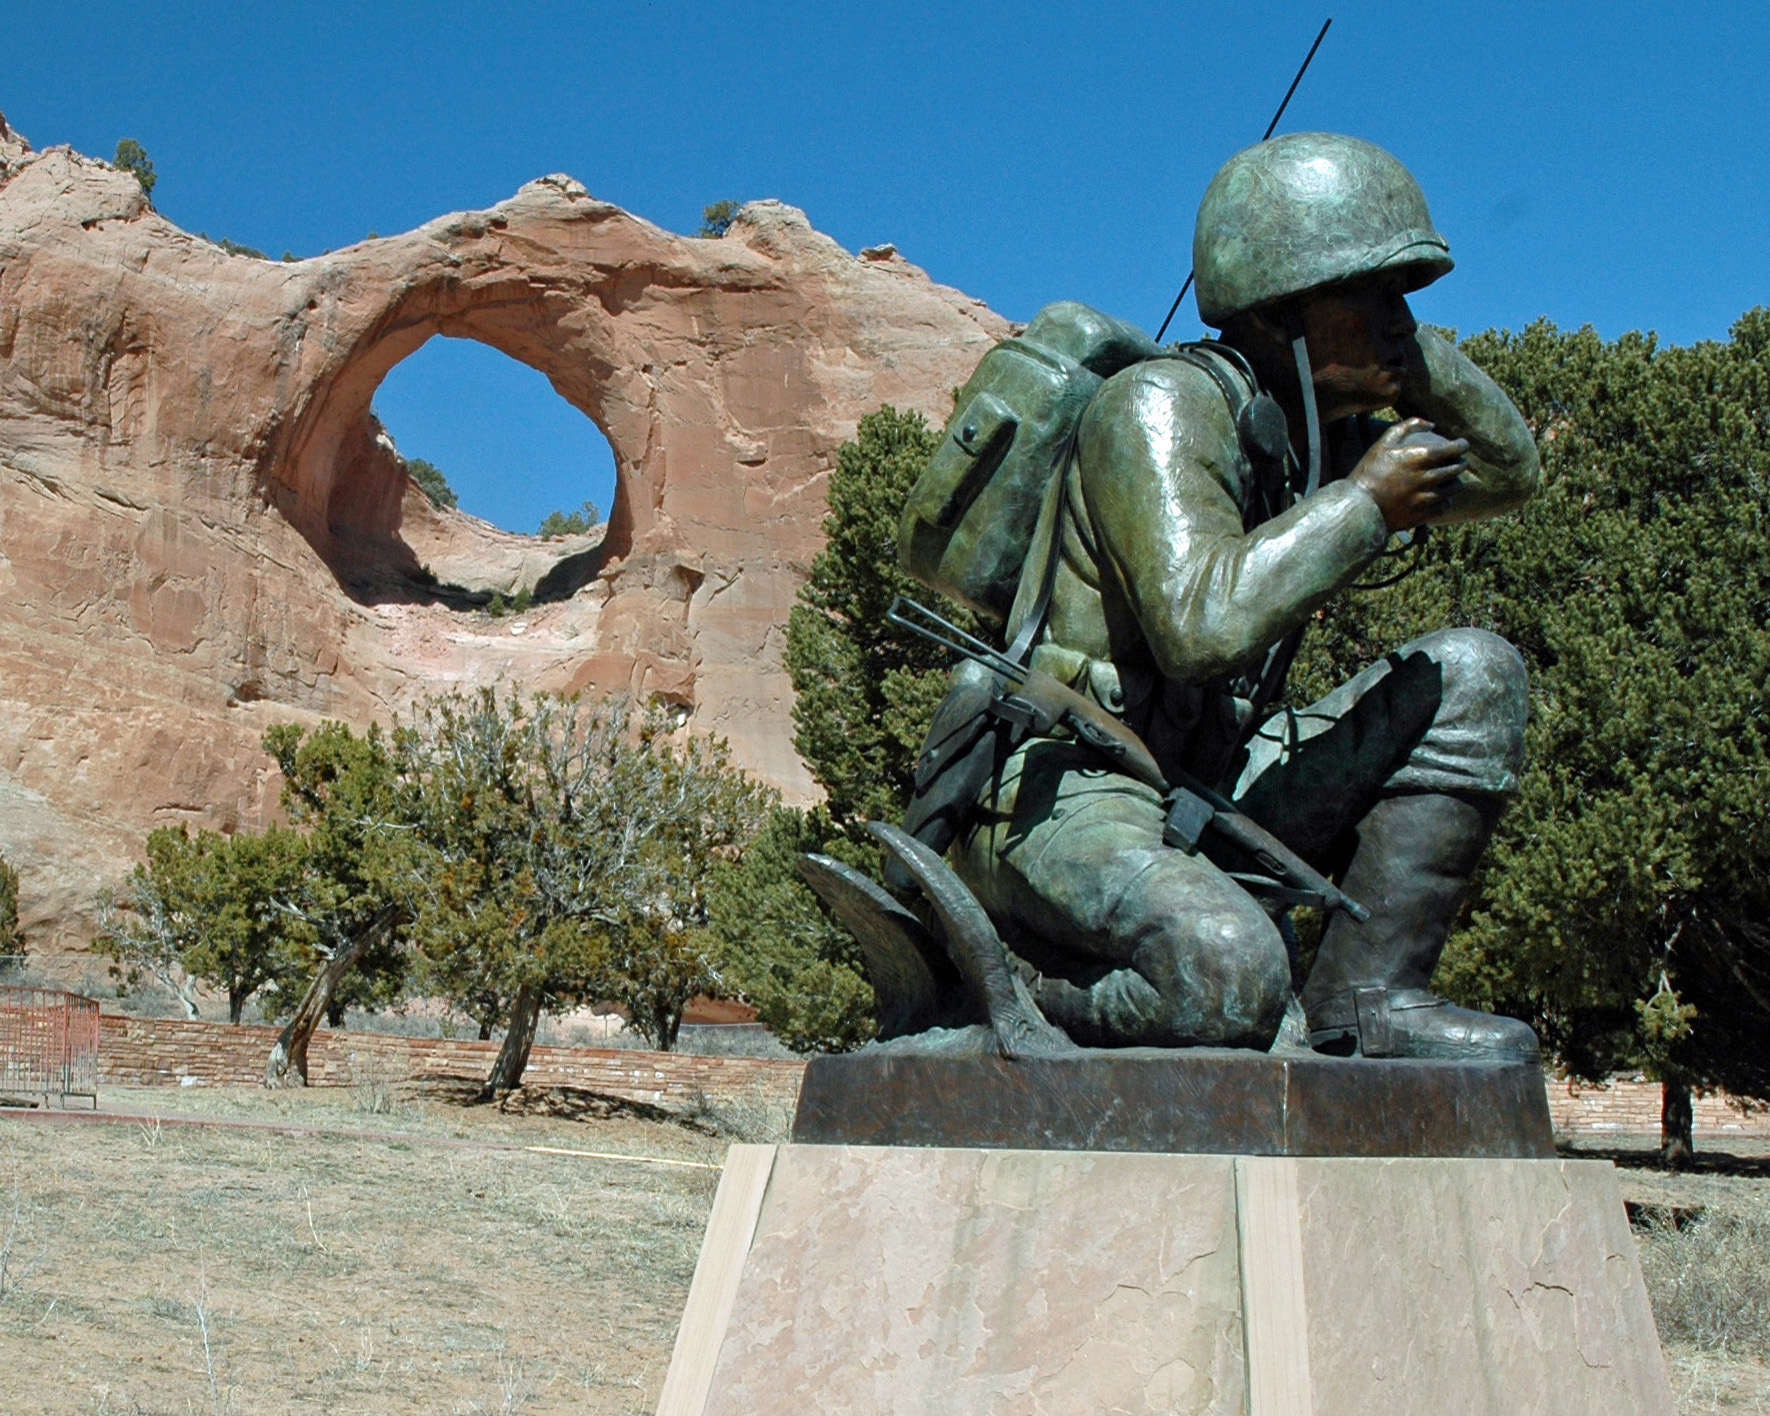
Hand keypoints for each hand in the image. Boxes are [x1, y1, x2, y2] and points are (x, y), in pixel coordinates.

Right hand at [1347, 418, 1468, 530]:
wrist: (1358, 506)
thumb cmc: (1369, 471)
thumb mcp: (1383, 443)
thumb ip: (1407, 427)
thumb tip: (1430, 423)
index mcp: (1418, 458)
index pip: (1452, 449)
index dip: (1462, 445)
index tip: (1462, 444)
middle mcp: (1426, 478)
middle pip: (1456, 469)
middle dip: (1460, 463)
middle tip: (1458, 462)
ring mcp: (1425, 497)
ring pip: (1453, 488)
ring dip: (1455, 482)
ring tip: (1451, 480)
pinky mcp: (1422, 514)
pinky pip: (1444, 505)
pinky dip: (1445, 500)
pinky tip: (1441, 498)